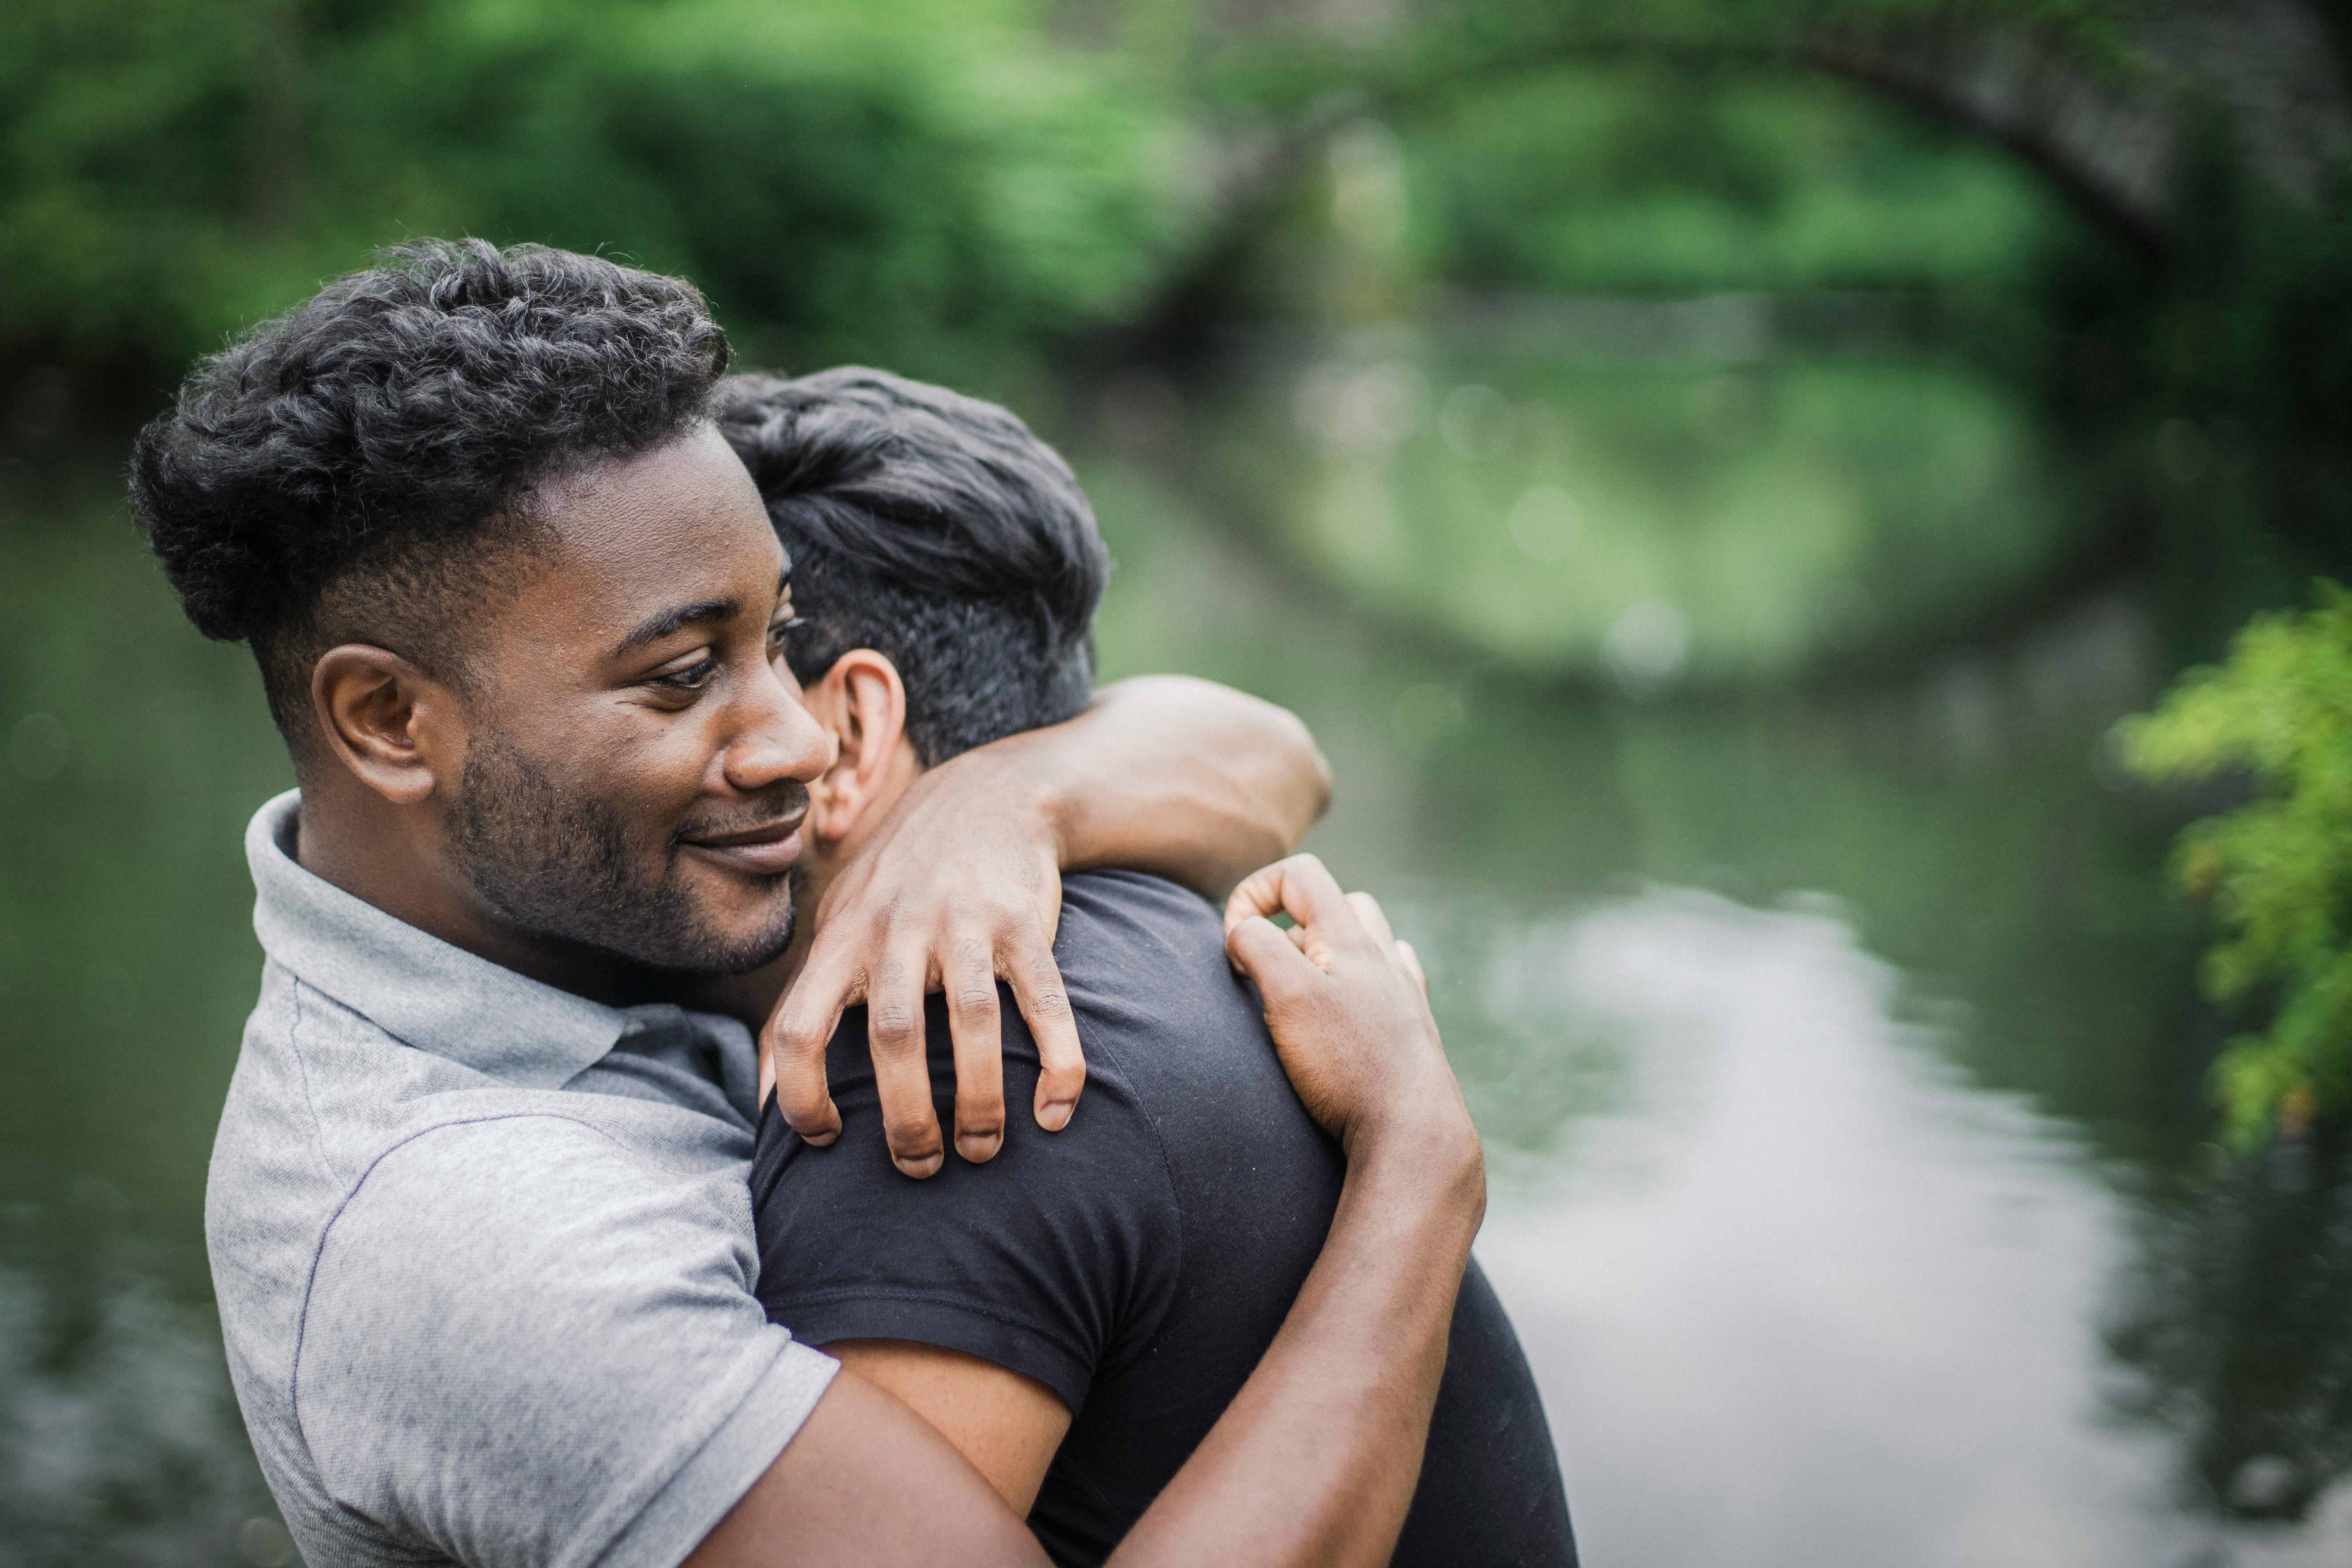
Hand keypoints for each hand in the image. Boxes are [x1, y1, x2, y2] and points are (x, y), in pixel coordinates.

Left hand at [764, 746, 1085, 1178]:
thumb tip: (764, 1096)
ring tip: (982, 1150)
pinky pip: (1045, 1002)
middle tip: (919, 1167)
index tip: (827, 1138)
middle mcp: (898, 930)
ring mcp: (965, 924)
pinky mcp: (1025, 925)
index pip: (800, 1027)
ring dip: (979, 1100)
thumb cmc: (898, 881)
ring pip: (972, 1023)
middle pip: (895, 1035)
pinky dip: (1058, 1062)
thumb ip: (805, 1001)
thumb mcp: (837, 922)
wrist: (985, 796)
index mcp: (842, 939)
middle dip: (906, 1118)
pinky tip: (1057, 1113)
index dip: (801, 1096)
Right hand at [1222, 855, 1473, 1165]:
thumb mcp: (1288, 996)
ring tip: (1302, 994)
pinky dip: (1358, 984)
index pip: (1300, 873)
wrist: (1413, 1132)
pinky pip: (1387, 981)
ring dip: (1325, 953)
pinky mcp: (1413, 1029)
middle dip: (1290, 923)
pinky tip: (1347, 1014)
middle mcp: (1384, 956)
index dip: (1253, 894)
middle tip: (1268, 973)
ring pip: (1365, 941)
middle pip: (1335, 903)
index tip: (1235, 946)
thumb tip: (1243, 931)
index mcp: (1351, 938)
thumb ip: (1259, 946)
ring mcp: (1403, 991)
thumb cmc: (1347, 1065)